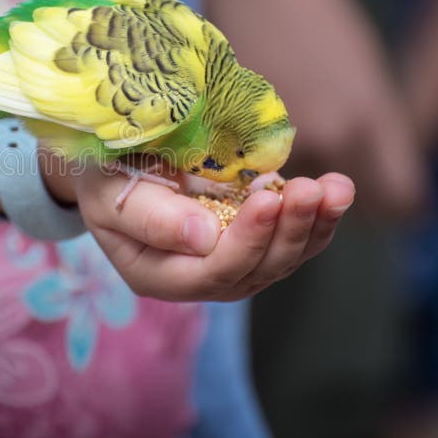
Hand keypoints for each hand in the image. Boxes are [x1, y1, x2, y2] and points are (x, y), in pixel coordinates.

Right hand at [73, 167, 353, 301]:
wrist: (108, 161)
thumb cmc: (101, 175)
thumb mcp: (109, 192)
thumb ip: (150, 218)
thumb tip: (205, 239)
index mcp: (156, 274)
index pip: (210, 273)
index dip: (244, 243)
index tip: (267, 199)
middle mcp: (196, 276)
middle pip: (254, 271)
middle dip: (288, 232)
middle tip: (312, 189)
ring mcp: (226, 259)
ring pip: (280, 259)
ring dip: (312, 226)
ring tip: (337, 188)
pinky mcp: (247, 235)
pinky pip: (287, 238)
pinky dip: (315, 217)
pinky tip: (336, 190)